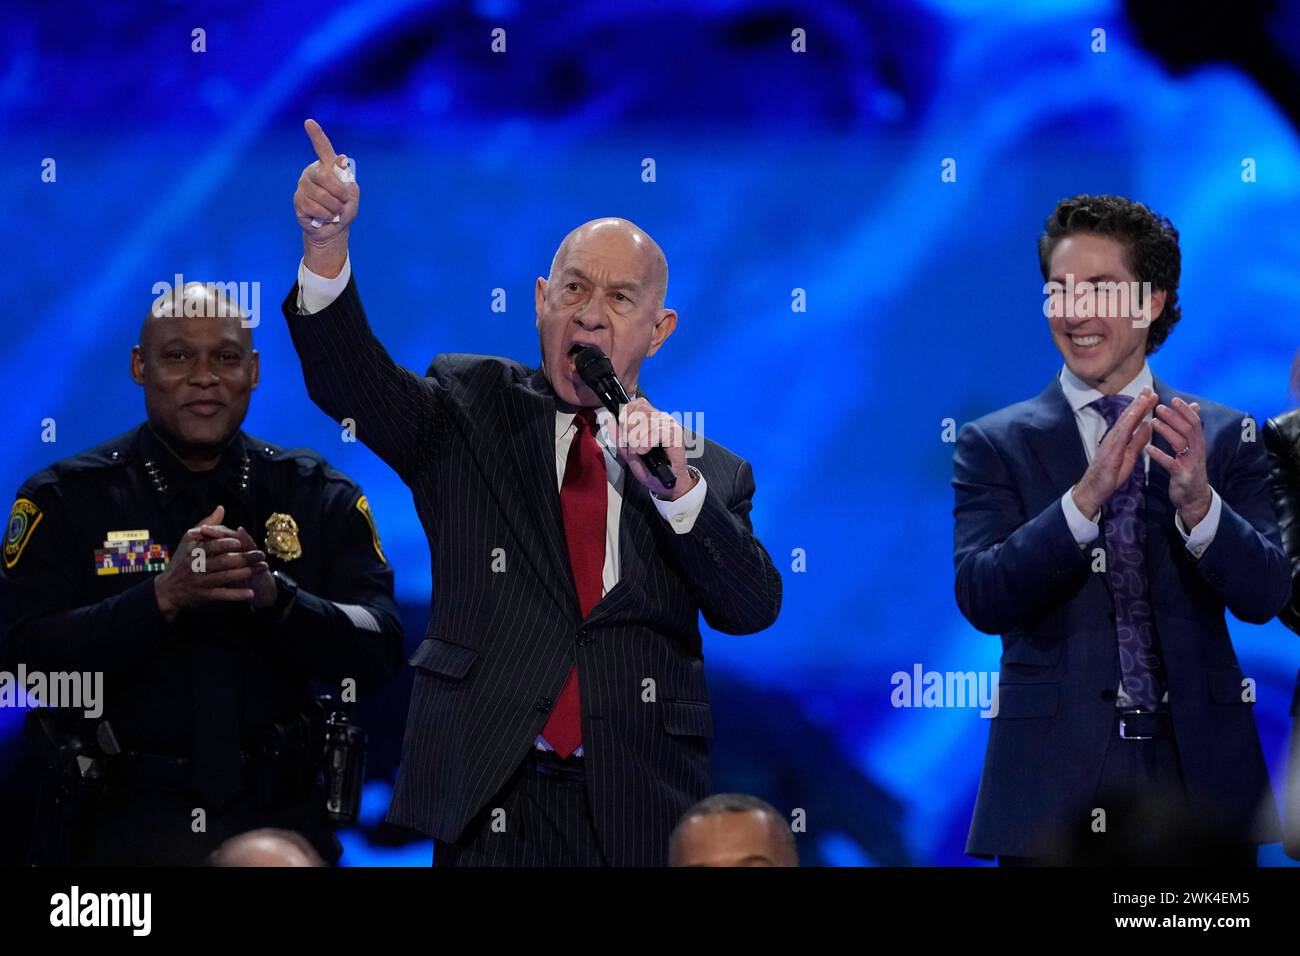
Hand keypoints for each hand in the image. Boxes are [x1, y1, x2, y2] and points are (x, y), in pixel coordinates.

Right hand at [152, 506, 268, 621]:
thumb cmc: (181, 560)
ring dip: (246, 573)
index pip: (212, 546)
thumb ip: (207, 524)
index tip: (242, 542)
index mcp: (194, 551)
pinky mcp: (205, 596)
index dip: (227, 544)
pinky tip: (251, 593)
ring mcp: (201, 582)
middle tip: (261, 555)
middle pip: (223, 562)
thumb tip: (221, 508)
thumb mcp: (188, 540)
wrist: (168, 590)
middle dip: (244, 558)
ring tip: (262, 568)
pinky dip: (236, 595)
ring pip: (226, 577)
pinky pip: (223, 595)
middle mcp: (197, 566)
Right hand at [294, 118, 358, 278]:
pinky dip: (327, 216)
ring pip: (322, 196)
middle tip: (343, 202)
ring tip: (334, 211)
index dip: (316, 135)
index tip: (309, 122)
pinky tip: (325, 217)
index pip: (322, 148)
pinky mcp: (298, 200)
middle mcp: (312, 172)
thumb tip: (341, 158)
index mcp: (327, 167)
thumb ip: (346, 178)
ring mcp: (303, 186)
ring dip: (335, 208)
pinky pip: (315, 208)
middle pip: (324, 175)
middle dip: (339, 192)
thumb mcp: (352, 194)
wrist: (334, 229)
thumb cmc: (344, 209)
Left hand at [605, 398, 697, 500]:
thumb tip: (608, 419)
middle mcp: (660, 417)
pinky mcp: (676, 433)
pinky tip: (644, 451)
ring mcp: (669, 424)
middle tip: (632, 444)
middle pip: (640, 411)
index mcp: (649, 418)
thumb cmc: (649, 467)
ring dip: (638, 439)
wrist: (663, 483)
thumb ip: (617, 435)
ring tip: (638, 451)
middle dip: (630, 429)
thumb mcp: (627, 451)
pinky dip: (647, 442)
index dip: (626, 414)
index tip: (624, 431)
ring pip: (647, 421)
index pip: (637, 403)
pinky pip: (657, 431)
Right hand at [1071, 387, 1157, 519]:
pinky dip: (1128, 422)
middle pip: (1129, 416)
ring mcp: (1111, 442)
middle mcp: (1114, 436)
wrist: (1094, 490)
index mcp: (1120, 438)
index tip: (1152, 395)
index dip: (1142, 406)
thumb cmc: (1110, 475)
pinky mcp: (1110, 450)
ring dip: (1136, 407)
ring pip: (1125, 421)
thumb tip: (1148, 426)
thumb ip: (1138, 441)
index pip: (1133, 419)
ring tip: (1145, 395)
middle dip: (1140, 401)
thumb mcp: (1130, 456)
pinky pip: (1121, 434)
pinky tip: (1135, 413)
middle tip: (1150, 387)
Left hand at [1147, 397, 1211, 528]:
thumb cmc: (1189, 470)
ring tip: (1153, 422)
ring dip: (1167, 431)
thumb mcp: (1192, 449)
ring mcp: (1190, 463)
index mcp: (1197, 443)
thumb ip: (1190, 431)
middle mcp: (1196, 451)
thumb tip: (1194, 409)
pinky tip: (1148, 449)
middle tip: (1158, 407)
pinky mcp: (1182, 476)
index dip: (1185, 410)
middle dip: (1174, 417)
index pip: (1194, 422)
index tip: (1173, 399)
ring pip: (1180, 443)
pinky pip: (1171, 464)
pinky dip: (1160, 455)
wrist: (1194, 498)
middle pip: (1187, 429)